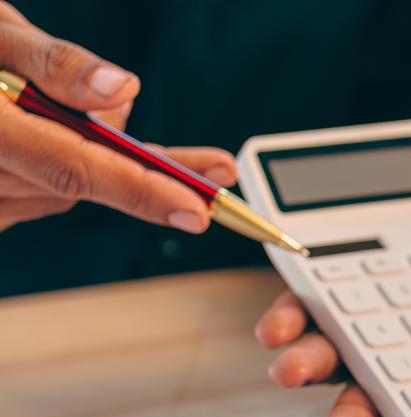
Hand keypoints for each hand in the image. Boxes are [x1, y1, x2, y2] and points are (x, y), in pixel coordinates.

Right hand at [0, 2, 234, 230]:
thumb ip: (51, 63)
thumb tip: (124, 93)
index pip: (73, 167)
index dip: (141, 190)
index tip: (197, 209)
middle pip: (81, 183)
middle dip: (139, 167)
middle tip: (215, 167)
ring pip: (65, 193)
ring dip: (98, 163)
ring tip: (74, 113)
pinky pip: (43, 194)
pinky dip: (67, 168)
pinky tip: (67, 134)